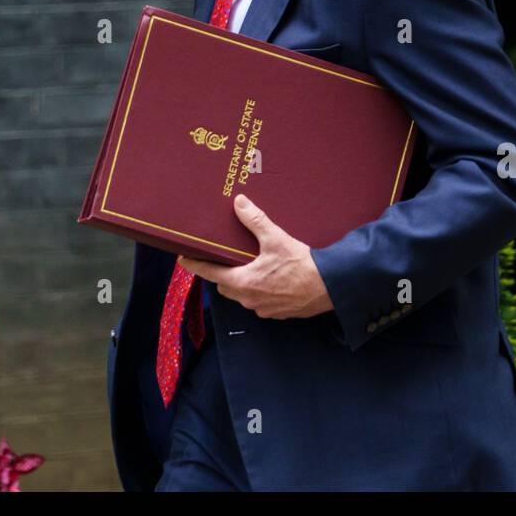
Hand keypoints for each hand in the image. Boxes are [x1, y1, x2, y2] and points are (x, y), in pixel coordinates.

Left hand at [182, 194, 334, 319]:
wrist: (330, 286)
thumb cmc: (302, 265)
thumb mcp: (275, 238)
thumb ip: (255, 221)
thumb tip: (239, 203)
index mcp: (243, 282)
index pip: (210, 273)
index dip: (196, 266)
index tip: (184, 260)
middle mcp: (249, 299)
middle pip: (225, 286)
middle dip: (221, 273)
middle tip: (221, 258)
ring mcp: (264, 309)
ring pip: (242, 296)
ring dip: (240, 283)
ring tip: (246, 266)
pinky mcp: (278, 313)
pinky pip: (259, 302)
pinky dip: (258, 291)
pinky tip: (269, 279)